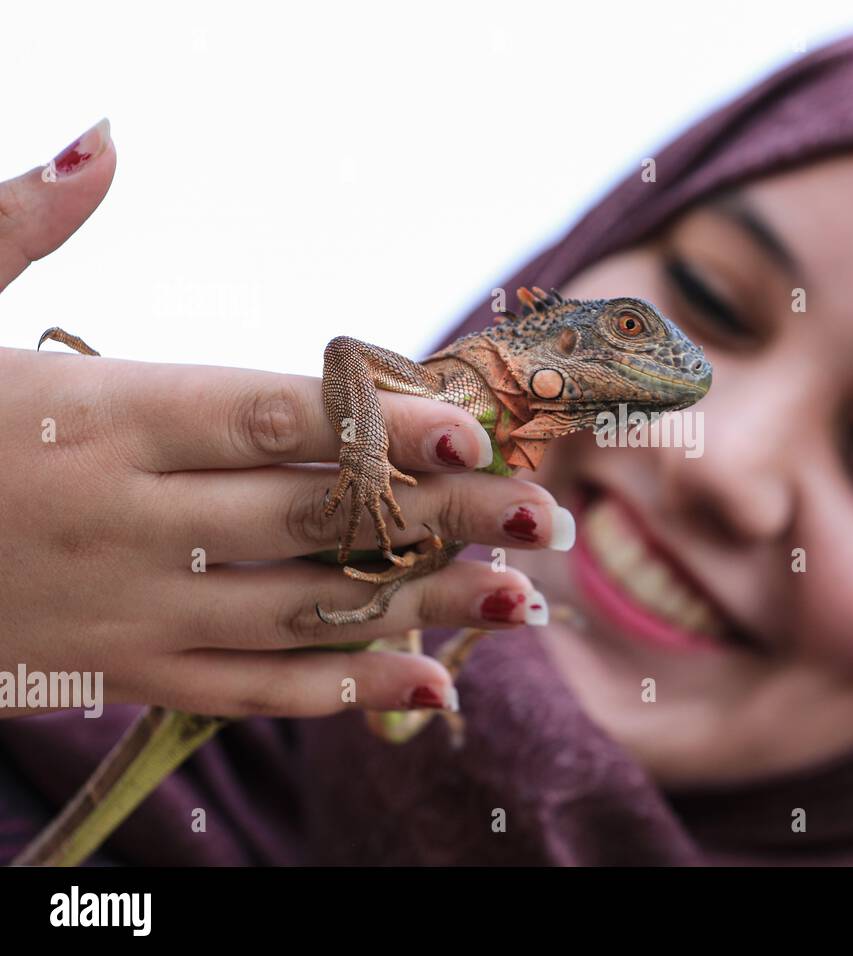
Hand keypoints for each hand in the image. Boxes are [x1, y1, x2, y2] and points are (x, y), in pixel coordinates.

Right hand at [0, 122, 570, 718]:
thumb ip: (23, 226)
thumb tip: (101, 136)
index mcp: (94, 418)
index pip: (270, 421)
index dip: (382, 428)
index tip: (478, 432)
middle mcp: (124, 520)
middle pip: (314, 518)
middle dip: (440, 517)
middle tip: (544, 513)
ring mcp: (125, 608)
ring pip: (300, 614)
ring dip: (421, 608)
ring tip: (520, 599)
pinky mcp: (117, 671)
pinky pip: (246, 690)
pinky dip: (341, 691)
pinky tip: (429, 683)